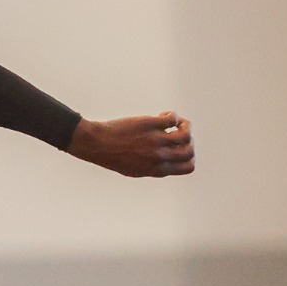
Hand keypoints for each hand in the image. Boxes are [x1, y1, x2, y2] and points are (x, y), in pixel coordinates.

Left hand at [69, 113, 194, 177]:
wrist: (96, 144)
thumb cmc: (112, 156)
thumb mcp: (134, 170)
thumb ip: (153, 168)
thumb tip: (168, 162)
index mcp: (157, 170)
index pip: (188, 167)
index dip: (189, 157)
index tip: (179, 148)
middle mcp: (159, 157)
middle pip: (190, 151)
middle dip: (188, 141)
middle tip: (177, 133)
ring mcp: (156, 140)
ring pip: (186, 134)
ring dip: (184, 126)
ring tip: (174, 122)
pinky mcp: (150, 124)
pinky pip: (173, 119)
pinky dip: (173, 115)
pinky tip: (162, 115)